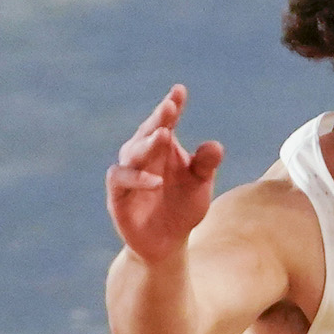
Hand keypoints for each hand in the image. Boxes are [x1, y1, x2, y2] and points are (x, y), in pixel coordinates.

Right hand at [106, 85, 223, 263]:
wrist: (167, 243)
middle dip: (158, 118)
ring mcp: (128, 174)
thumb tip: (215, 146)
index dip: (172, 106)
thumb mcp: (200, 185)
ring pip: (131, 153)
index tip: (180, 91)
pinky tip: (156, 180)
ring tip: (164, 136)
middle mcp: (142, 155)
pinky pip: (122, 181)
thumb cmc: (183, 207)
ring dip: (147, 144)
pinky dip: (138, 179)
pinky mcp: (118, 196)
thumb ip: (206, 165)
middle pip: (147, 132)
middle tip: (170, 107)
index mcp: (162, 147)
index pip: (166, 122)